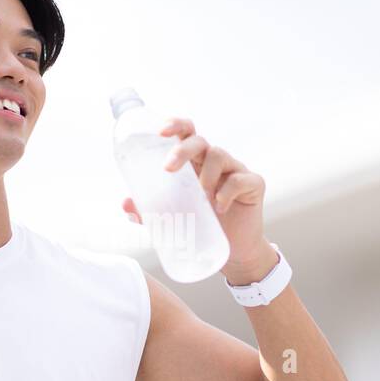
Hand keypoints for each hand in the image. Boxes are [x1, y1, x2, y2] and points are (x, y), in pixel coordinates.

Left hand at [122, 117, 275, 281]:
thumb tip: (126, 203)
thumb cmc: (202, 230)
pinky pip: (240, 179)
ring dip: (205, 174)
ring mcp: (235, 171)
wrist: (234, 254)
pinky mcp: (253, 184)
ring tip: (202, 197)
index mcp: (194, 164)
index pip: (185, 135)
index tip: (160, 131)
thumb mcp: (172, 221)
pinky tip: (219, 208)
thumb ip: (150, 212)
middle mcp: (214, 162)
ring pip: (219, 155)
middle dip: (182, 149)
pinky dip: (227, 192)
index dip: (175, 126)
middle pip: (199, 141)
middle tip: (168, 168)